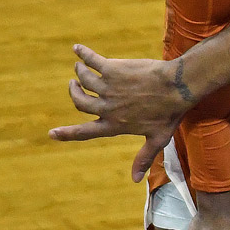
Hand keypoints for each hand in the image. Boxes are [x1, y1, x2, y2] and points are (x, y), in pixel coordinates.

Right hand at [49, 44, 192, 180]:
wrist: (178, 86)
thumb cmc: (170, 113)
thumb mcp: (157, 139)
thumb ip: (143, 157)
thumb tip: (135, 180)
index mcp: (115, 125)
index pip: (86, 132)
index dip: (67, 134)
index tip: (52, 134)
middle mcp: (107, 107)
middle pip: (79, 101)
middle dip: (73, 93)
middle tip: (73, 84)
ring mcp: (108, 87)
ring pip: (84, 79)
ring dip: (79, 72)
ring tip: (80, 67)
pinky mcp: (113, 69)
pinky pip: (92, 60)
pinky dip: (83, 54)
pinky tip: (78, 48)